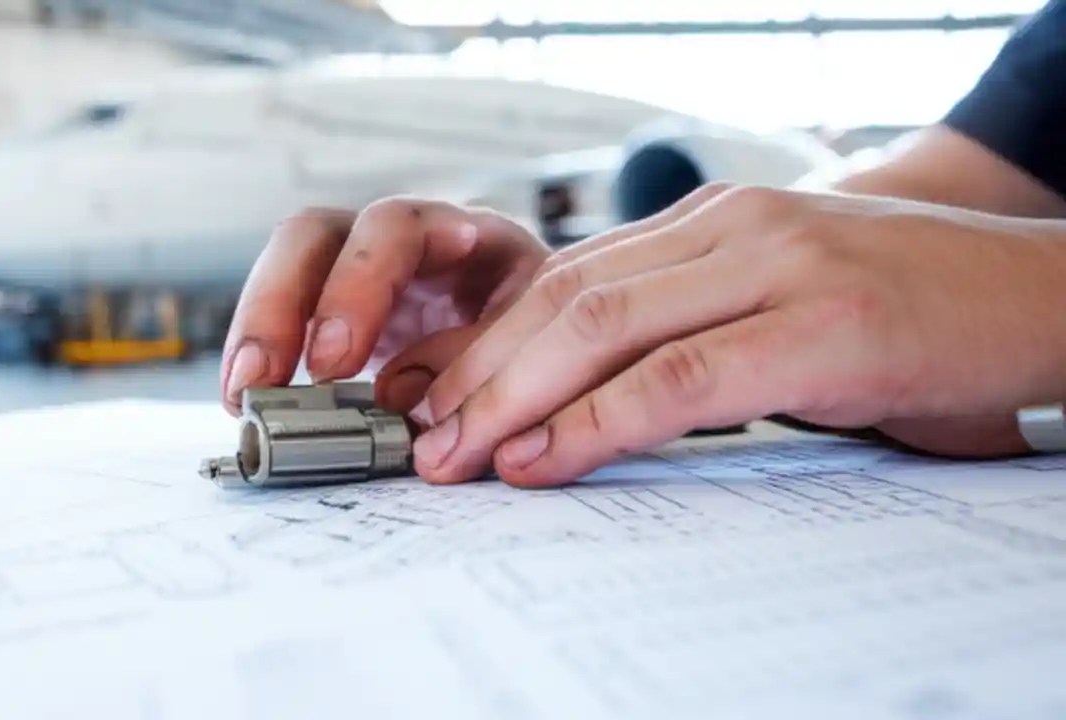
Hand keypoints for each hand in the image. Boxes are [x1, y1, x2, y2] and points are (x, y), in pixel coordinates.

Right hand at [220, 198, 549, 415]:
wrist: (559, 343)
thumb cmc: (552, 339)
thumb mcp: (540, 344)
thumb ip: (481, 361)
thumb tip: (405, 398)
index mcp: (468, 236)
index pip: (399, 230)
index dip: (360, 284)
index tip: (335, 355)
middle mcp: (406, 241)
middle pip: (320, 234)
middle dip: (282, 302)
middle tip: (264, 376)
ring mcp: (366, 271)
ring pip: (291, 268)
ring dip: (258, 328)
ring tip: (241, 395)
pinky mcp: (341, 308)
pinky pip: (285, 314)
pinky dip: (262, 354)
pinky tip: (245, 398)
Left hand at [410, 184, 1065, 486]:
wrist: (1045, 295)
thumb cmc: (909, 308)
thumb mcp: (778, 298)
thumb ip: (692, 321)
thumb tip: (590, 385)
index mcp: (712, 220)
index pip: (566, 277)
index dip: (485, 341)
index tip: (432, 397)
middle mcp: (732, 228)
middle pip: (564, 298)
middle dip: (478, 374)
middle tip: (422, 439)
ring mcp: (778, 267)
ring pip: (604, 329)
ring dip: (513, 399)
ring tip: (458, 457)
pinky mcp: (823, 327)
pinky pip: (679, 377)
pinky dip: (596, 422)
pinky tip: (543, 457)